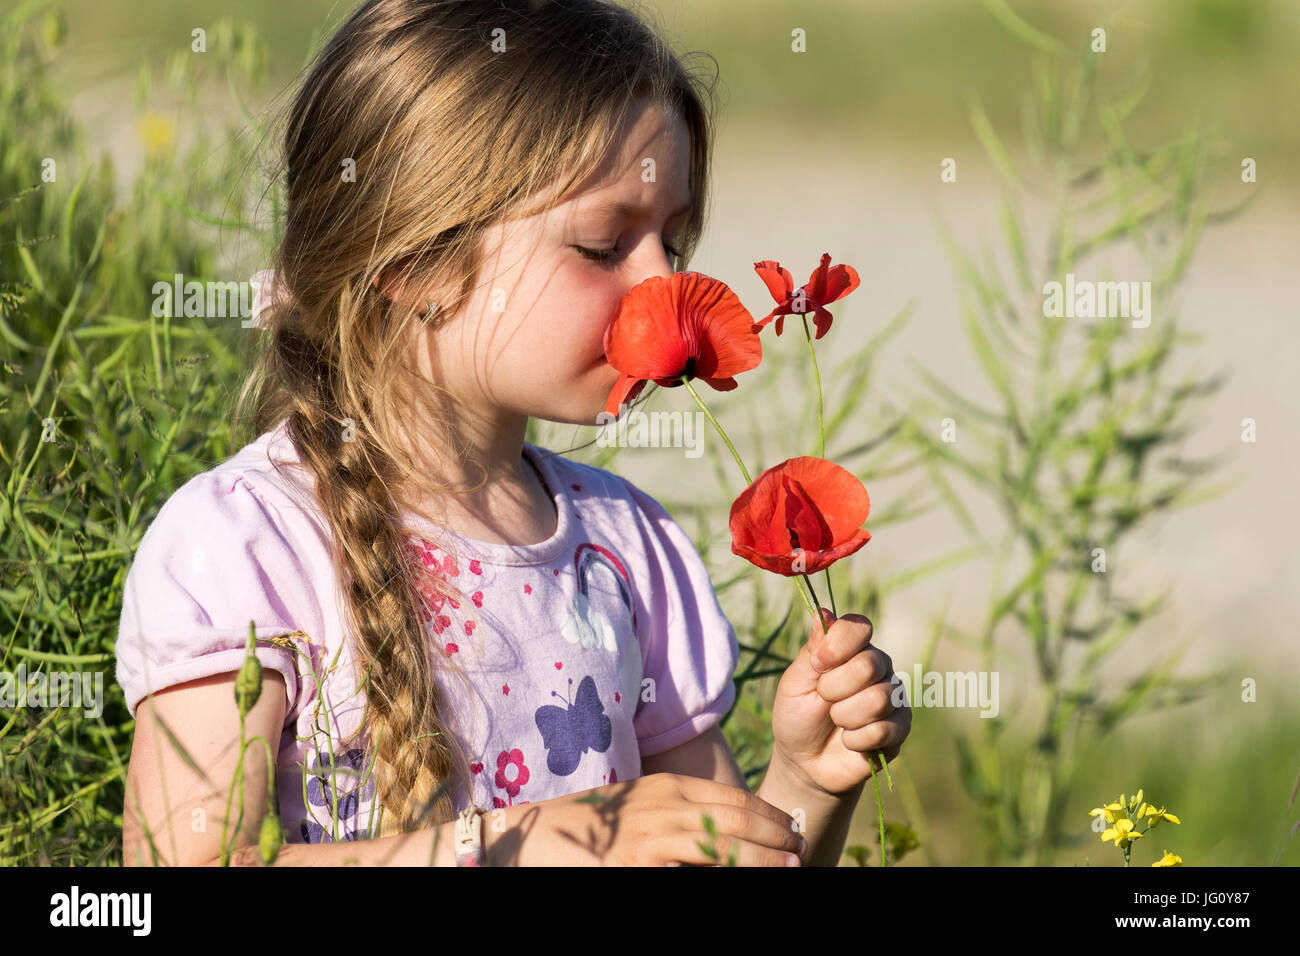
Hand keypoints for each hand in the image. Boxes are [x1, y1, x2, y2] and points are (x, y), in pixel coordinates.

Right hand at [561, 773, 807, 865]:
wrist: (527, 838)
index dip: (767, 813)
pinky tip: (736, 880)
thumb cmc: (587, 825)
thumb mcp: (637, 806)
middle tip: (800, 850)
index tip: (790, 826)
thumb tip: (724, 829)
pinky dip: (716, 877)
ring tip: (787, 868)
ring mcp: (648, 842)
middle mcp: (661, 809)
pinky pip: (688, 877)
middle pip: (734, 821)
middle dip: (774, 837)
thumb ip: (676, 811)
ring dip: (759, 860)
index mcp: (664, 788)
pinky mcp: (633, 870)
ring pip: (720, 850)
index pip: (731, 796)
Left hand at [770, 607, 910, 797]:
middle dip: (835, 688)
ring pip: (878, 699)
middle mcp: (878, 667)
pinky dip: (857, 740)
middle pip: (869, 665)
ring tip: (836, 722)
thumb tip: (823, 612)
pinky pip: (883, 730)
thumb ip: (812, 650)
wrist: (805, 762)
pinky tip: (850, 742)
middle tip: (823, 699)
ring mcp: (893, 697)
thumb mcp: (794, 683)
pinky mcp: (900, 728)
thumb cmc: (797, 716)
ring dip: (845, 716)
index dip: (839, 644)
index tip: (818, 664)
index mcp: (851, 648)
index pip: (859, 627)